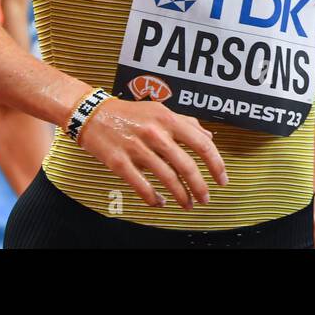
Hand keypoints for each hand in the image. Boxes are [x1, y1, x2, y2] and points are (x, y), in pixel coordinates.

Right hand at [77, 98, 228, 208]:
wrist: (92, 114)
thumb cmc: (128, 113)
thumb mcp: (159, 110)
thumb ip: (186, 122)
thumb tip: (209, 137)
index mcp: (168, 118)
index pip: (201, 144)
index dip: (216, 164)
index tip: (221, 179)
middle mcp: (155, 132)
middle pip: (186, 165)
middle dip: (200, 186)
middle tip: (205, 198)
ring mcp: (136, 147)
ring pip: (166, 177)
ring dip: (180, 195)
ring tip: (187, 204)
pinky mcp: (119, 161)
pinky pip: (141, 185)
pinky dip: (154, 198)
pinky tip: (160, 203)